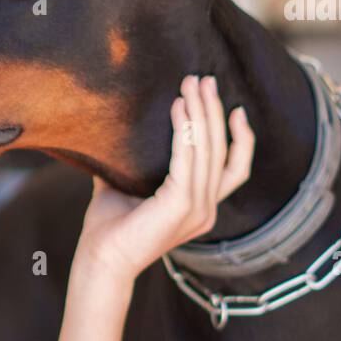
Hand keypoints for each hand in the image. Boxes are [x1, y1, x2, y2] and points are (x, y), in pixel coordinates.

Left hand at [74, 75, 254, 280]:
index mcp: (200, 208)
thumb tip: (117, 133)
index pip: (235, 169)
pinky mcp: (182, 205)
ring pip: (208, 150)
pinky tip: (176, 108)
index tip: (234, 108)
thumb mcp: (126, 187)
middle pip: (222, 150)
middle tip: (206, 79)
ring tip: (191, 84)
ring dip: (200, 112)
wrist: (99, 261)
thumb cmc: (109, 228)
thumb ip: (133, 163)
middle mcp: (206, 209)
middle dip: (214, 111)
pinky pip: (188, 158)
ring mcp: (197, 209)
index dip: (240, 138)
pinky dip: (185, 130)